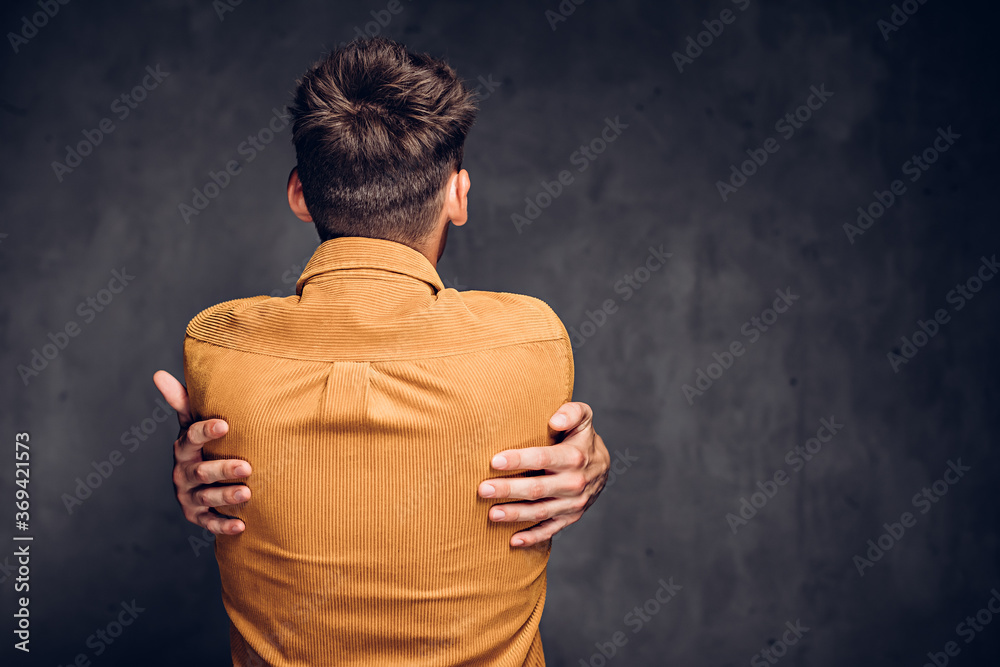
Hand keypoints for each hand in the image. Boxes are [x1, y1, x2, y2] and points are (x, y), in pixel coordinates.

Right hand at [153, 370, 250, 535]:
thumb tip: (158, 373)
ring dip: (226, 497)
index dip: (206, 431)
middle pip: (201, 472)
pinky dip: (224, 526)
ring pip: (207, 498)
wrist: (198, 481)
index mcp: (183, 449)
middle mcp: (183, 473)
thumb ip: (182, 402)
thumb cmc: (201, 445)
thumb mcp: (191, 425)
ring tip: (247, 494)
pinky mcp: (197, 517)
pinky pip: (210, 524)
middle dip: (223, 470)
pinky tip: (241, 525)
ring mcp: (189, 497)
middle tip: (247, 468)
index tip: (225, 424)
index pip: (191, 438)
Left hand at [478, 402, 609, 547]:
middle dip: (508, 489)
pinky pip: (550, 530)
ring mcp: (572, 504)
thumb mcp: (583, 417)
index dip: (519, 460)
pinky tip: (512, 541)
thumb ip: (571, 412)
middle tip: (482, 489)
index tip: (495, 461)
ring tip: (491, 514)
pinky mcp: (569, 518)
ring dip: (515, 514)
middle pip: (537, 489)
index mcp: (574, 457)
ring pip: (540, 512)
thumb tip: (554, 420)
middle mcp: (574, 482)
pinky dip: (532, 538)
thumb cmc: (581, 437)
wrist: (602, 466)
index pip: (543, 458)